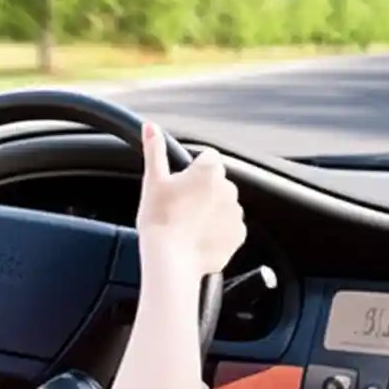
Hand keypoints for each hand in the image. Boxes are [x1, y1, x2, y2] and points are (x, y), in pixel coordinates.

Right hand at [135, 123, 245, 275]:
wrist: (170, 261)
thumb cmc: (159, 220)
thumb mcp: (153, 181)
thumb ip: (154, 150)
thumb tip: (150, 126)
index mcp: (209, 170)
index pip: (206, 159)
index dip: (191, 171)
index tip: (179, 186)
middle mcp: (228, 189)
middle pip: (216, 182)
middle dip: (202, 191)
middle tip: (179, 208)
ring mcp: (236, 213)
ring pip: (222, 205)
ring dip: (210, 211)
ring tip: (187, 226)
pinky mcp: (238, 235)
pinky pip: (229, 228)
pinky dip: (217, 232)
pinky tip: (198, 239)